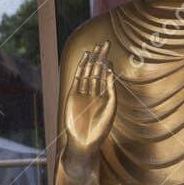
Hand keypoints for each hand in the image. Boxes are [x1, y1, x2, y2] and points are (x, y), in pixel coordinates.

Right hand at [64, 42, 116, 159]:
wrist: (84, 141)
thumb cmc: (100, 128)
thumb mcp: (111, 106)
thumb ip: (110, 89)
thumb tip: (109, 71)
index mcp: (104, 97)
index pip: (106, 77)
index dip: (108, 66)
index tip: (110, 56)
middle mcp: (94, 93)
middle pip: (97, 71)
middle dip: (101, 57)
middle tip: (105, 43)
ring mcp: (83, 93)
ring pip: (87, 73)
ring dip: (91, 60)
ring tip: (94, 48)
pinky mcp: (73, 95)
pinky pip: (78, 78)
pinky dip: (81, 68)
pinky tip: (85, 59)